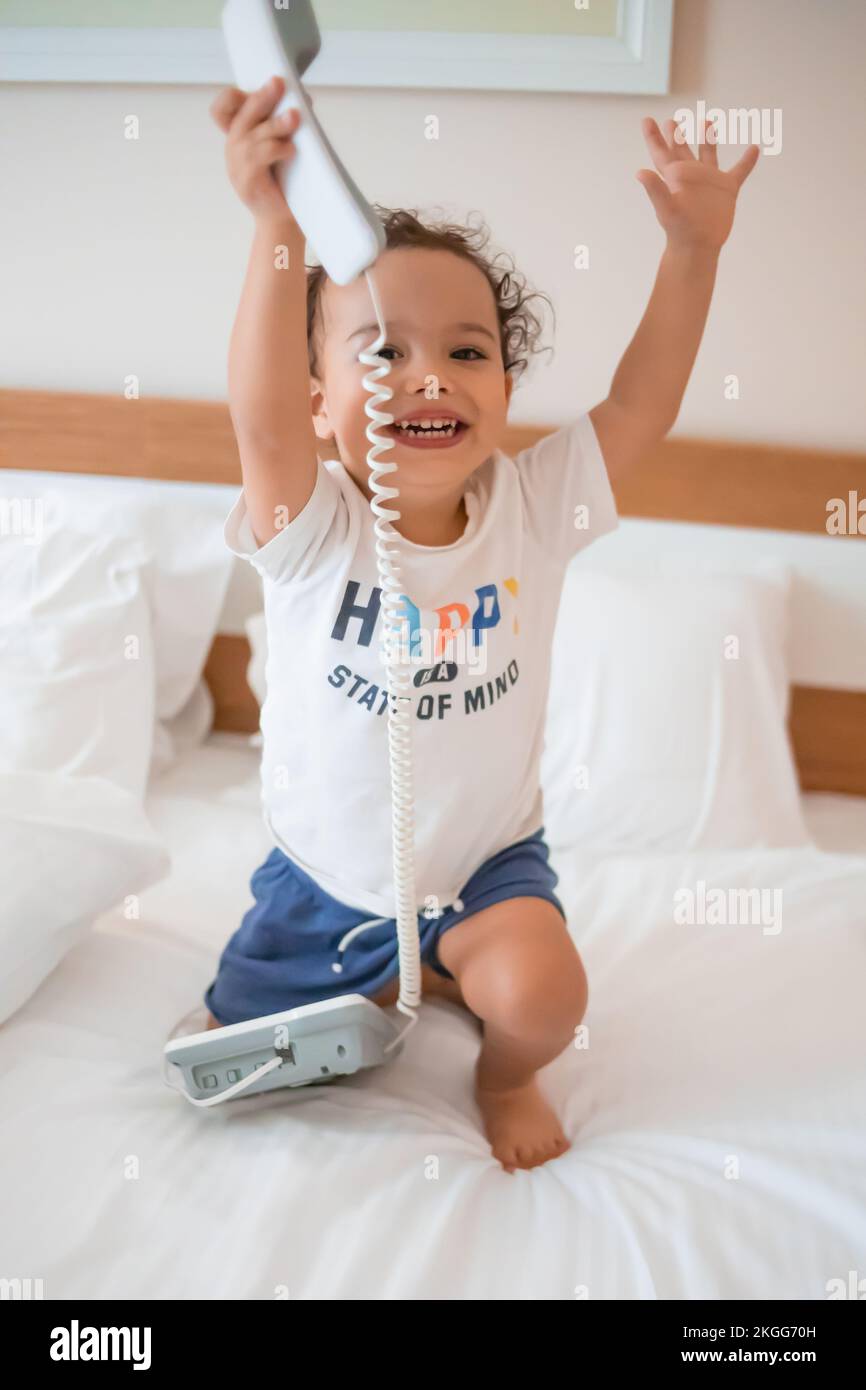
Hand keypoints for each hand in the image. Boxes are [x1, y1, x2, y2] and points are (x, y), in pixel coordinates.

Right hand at [210, 75, 305, 227]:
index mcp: (239, 135)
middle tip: (279, 83)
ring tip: (294, 118)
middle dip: (262, 96)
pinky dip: (278, 148)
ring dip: (275, 124)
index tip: (260, 86)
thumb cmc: (286, 182)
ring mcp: (236, 165)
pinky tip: (291, 150)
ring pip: (253, 135)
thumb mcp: (282, 146)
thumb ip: (285, 123)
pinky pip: (260, 156)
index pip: (223, 108)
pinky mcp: (247, 181)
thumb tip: (304, 96)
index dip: (234, 95)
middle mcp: (233, 148)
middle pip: (240, 114)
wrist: (282, 221)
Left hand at [636, 117, 759, 253]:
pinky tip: (755, 149)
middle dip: (676, 136)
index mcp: (675, 177)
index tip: (646, 120)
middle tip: (671, 122)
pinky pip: (739, 172)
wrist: (699, 247)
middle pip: (681, 150)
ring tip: (707, 121)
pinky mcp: (727, 190)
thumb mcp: (666, 207)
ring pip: (708, 155)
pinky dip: (747, 161)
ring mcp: (709, 182)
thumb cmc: (680, 230)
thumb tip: (639, 172)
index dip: (653, 137)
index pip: (661, 153)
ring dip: (708, 139)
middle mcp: (691, 176)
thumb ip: (655, 189)